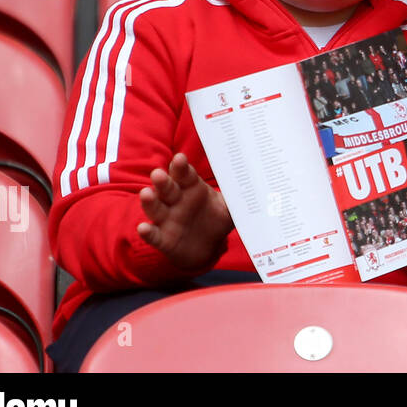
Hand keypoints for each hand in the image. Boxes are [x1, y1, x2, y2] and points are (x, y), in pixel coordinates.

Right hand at [137, 153, 233, 270]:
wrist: (207, 248)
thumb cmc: (216, 220)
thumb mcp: (230, 208)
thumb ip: (240, 197)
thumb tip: (262, 185)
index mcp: (193, 188)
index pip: (186, 175)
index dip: (181, 167)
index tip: (180, 158)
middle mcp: (177, 201)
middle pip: (168, 188)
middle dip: (163, 181)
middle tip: (158, 173)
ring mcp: (168, 219)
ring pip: (156, 208)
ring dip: (150, 201)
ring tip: (146, 193)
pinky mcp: (163, 239)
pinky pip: (154, 235)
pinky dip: (147, 232)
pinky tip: (143, 228)